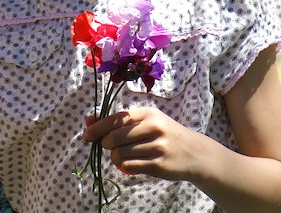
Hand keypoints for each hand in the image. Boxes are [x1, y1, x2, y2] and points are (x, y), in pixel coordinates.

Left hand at [82, 107, 203, 181]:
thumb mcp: (146, 121)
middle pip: (115, 137)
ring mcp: (157, 146)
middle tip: (108, 146)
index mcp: (148, 113)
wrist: (193, 152)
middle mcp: (154, 127)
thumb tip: (89, 121)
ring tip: (121, 155)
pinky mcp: (158, 164)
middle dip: (105, 143)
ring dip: (115, 156)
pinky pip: (128, 166)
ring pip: (120, 153)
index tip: (87, 135)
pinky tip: (130, 163)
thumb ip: (120, 121)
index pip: (116, 119)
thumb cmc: (164, 134)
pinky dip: (124, 165)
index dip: (97, 127)